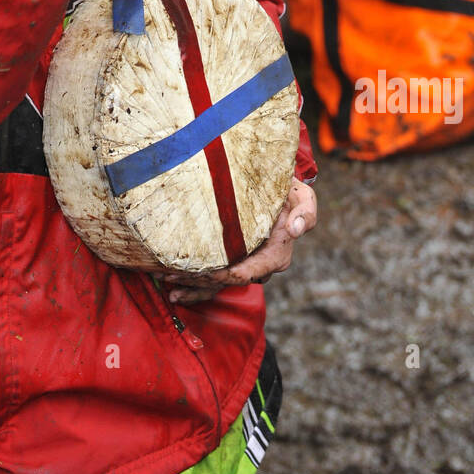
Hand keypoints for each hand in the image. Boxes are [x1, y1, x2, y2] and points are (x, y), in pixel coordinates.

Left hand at [163, 177, 317, 305]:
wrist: (279, 186)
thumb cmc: (289, 190)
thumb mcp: (303, 196)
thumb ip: (305, 212)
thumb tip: (297, 230)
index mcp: (275, 255)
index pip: (247, 273)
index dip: (225, 276)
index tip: (205, 272)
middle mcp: (258, 266)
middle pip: (226, 282)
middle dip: (199, 282)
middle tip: (171, 277)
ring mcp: (244, 264)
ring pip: (217, 285)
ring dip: (192, 287)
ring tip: (167, 286)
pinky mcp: (232, 259)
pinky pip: (213, 277)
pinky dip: (193, 283)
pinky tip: (172, 286)